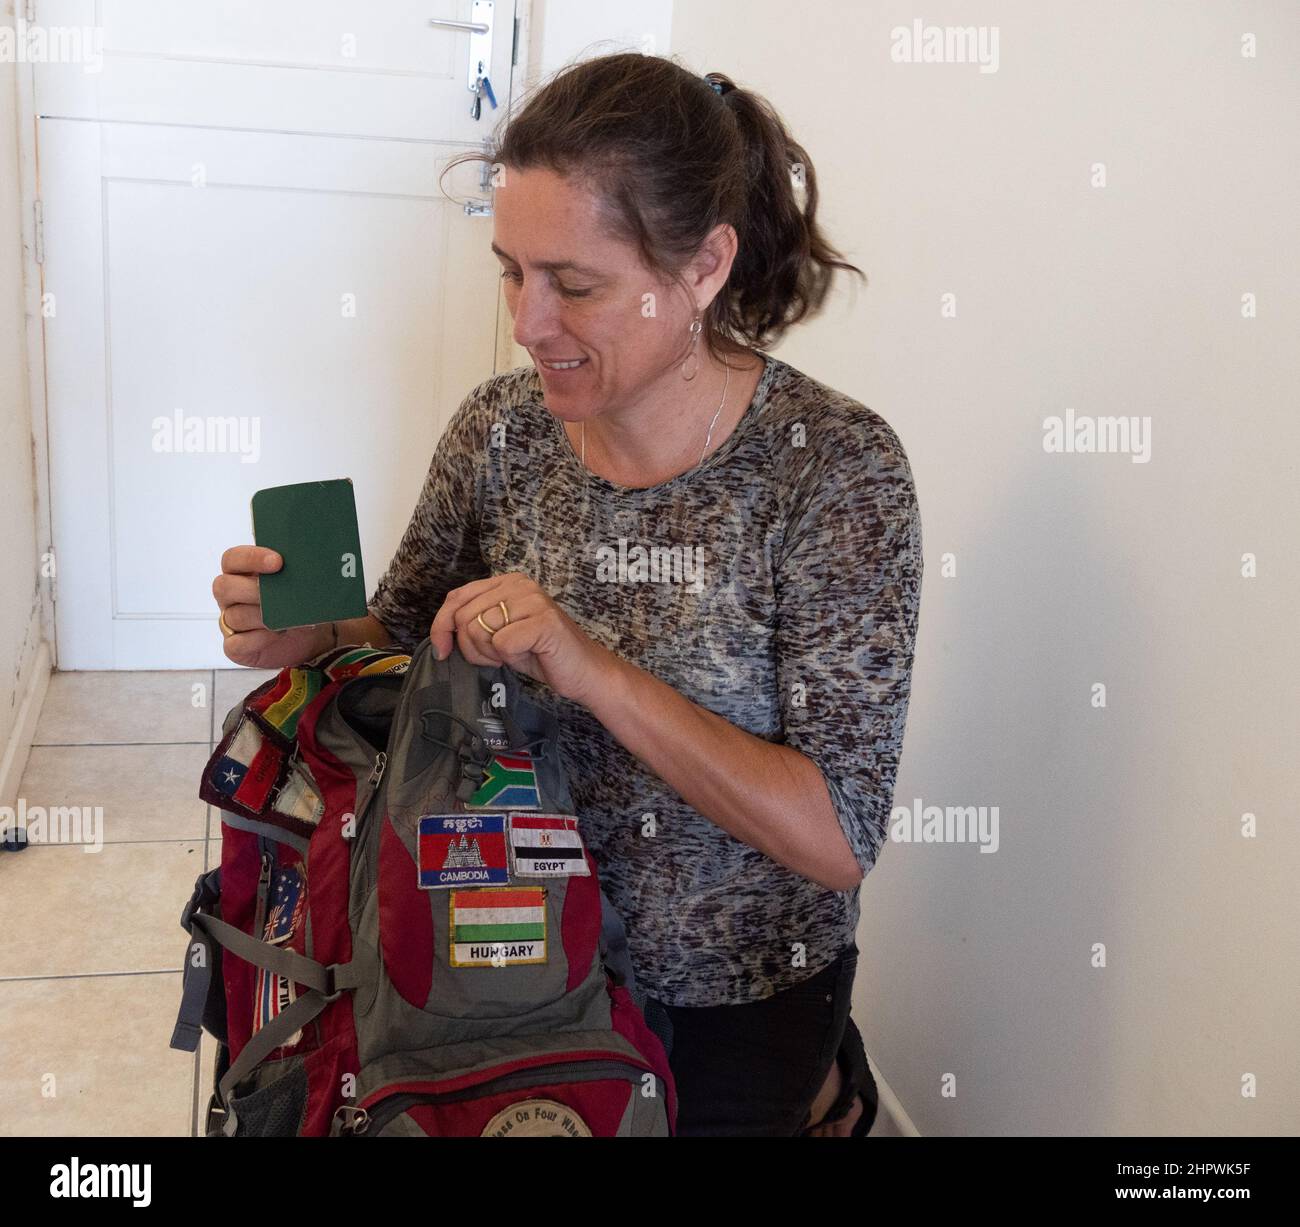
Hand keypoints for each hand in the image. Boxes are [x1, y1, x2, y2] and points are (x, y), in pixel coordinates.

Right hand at [212, 545, 324, 669]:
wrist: (309, 637)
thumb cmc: (297, 604)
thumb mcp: (297, 586)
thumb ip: (292, 574)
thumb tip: (304, 570)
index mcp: (240, 574)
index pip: (232, 559)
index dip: (251, 558)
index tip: (278, 561)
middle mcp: (230, 597)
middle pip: (223, 586)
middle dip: (252, 589)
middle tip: (279, 594)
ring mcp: (229, 623)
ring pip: (233, 616)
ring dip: (260, 616)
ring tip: (286, 617)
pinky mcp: (235, 647)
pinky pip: (236, 644)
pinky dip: (258, 639)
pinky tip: (277, 634)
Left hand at [429, 573, 615, 705]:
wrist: (583, 671)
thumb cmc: (540, 653)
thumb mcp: (500, 632)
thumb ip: (474, 622)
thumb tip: (440, 633)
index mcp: (508, 581)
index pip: (456, 597)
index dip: (441, 626)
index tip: (443, 651)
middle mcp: (520, 584)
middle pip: (464, 617)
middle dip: (471, 647)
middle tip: (494, 657)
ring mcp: (533, 601)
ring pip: (479, 630)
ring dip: (489, 654)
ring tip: (512, 655)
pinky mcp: (543, 622)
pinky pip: (501, 644)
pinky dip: (508, 658)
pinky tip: (527, 656)